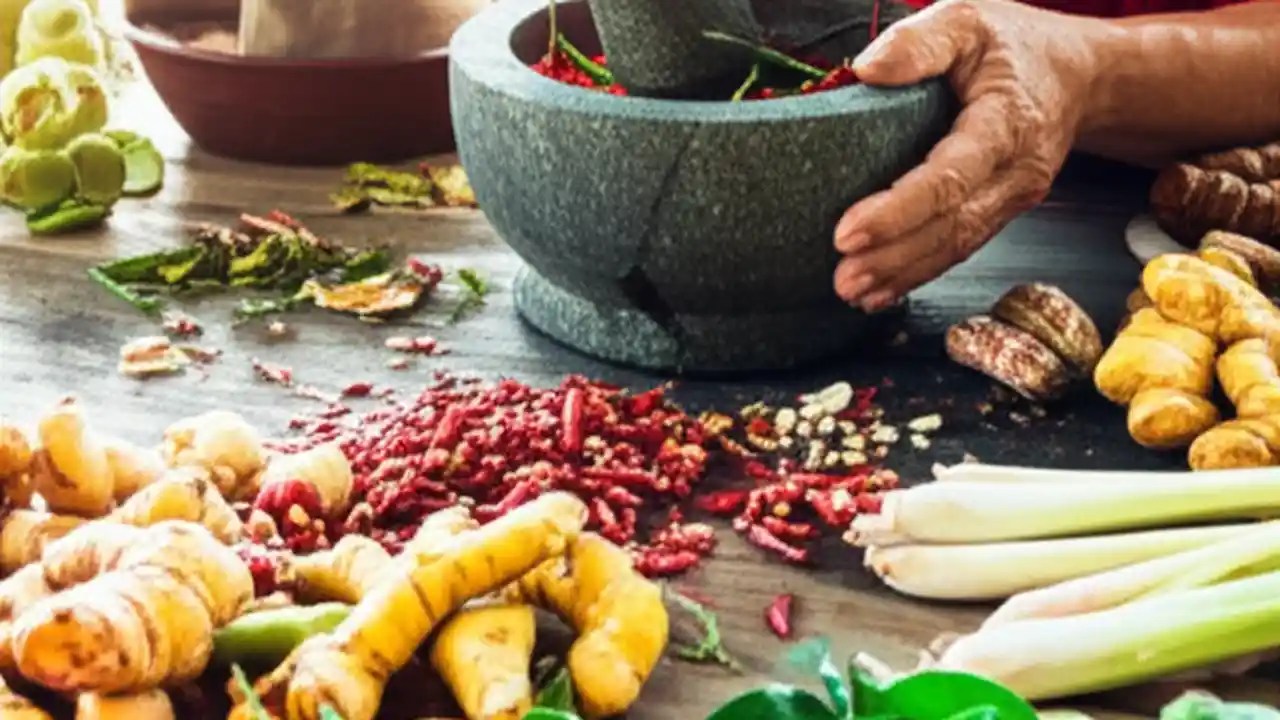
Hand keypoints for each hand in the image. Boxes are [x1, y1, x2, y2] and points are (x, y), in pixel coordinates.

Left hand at [832, 0, 1105, 310]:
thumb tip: (867, 69)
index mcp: (1006, 122)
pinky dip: (919, 273)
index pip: (950, 177)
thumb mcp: (969, 18)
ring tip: (852, 291)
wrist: (1081, 75)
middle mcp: (1016, 170)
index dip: (899, 210)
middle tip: (842, 276)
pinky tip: (881, 291)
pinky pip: (960, 248)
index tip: (847, 231)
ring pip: (957, 245)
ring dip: (902, 274)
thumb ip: (920, 42)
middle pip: (952, 225)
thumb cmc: (1016, 45)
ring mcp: (1013, 197)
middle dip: (893, 256)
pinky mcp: (1002, 211)